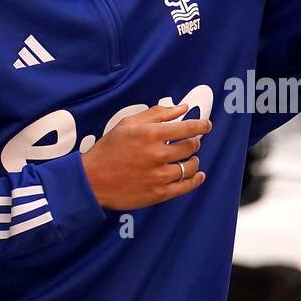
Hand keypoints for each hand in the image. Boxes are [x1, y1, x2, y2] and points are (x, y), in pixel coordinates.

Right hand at [82, 102, 210, 209]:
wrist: (93, 180)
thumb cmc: (109, 149)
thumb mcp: (128, 124)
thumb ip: (157, 113)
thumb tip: (182, 107)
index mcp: (150, 134)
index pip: (188, 128)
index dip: (201, 125)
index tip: (207, 125)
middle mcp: (158, 155)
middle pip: (191, 147)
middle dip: (195, 142)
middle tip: (191, 142)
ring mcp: (159, 176)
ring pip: (190, 166)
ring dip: (194, 161)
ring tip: (190, 158)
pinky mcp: (159, 193)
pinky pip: (186, 186)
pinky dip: (196, 180)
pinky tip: (198, 175)